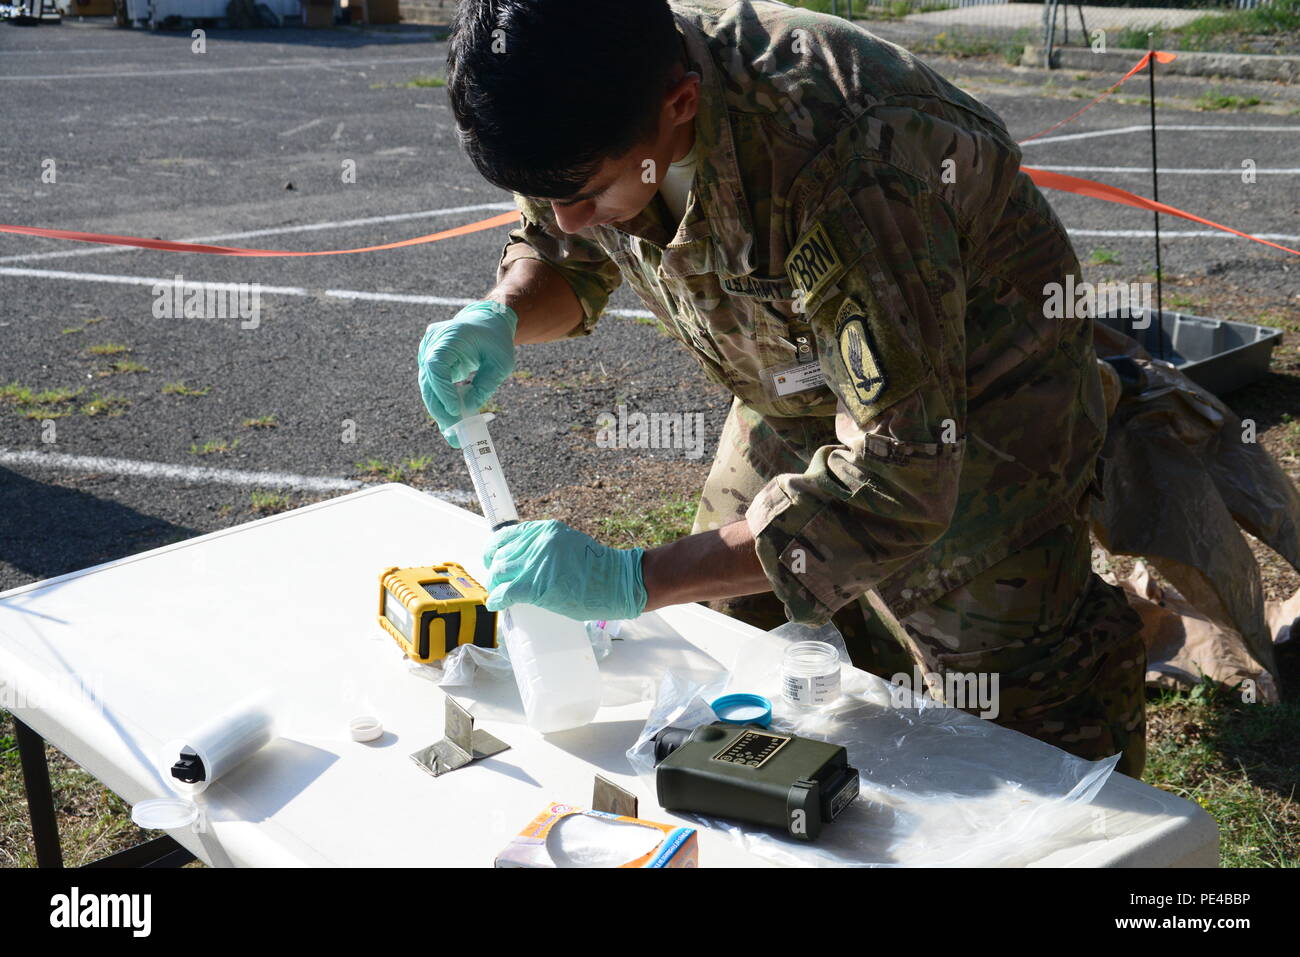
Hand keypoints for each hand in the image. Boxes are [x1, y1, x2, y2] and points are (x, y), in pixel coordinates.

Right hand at [417, 301, 518, 447]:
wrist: (489, 321)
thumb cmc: (497, 340)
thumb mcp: (501, 363)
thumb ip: (485, 386)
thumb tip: (468, 410)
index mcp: (450, 336)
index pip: (436, 365)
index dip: (442, 390)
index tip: (455, 410)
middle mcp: (432, 343)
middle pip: (428, 380)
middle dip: (440, 408)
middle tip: (454, 432)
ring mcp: (428, 352)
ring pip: (428, 386)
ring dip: (439, 410)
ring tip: (453, 434)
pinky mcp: (430, 362)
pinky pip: (433, 385)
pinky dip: (442, 403)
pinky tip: (451, 422)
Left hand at [482, 519, 646, 621]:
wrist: (617, 582)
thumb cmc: (598, 570)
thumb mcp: (569, 545)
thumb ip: (547, 548)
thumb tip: (525, 563)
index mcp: (545, 530)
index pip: (505, 536)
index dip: (493, 551)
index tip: (492, 561)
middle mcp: (537, 542)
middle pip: (499, 557)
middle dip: (495, 573)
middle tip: (499, 584)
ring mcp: (536, 563)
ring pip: (498, 574)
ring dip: (495, 587)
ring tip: (501, 596)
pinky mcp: (536, 586)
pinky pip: (505, 592)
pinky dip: (497, 600)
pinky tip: (498, 604)